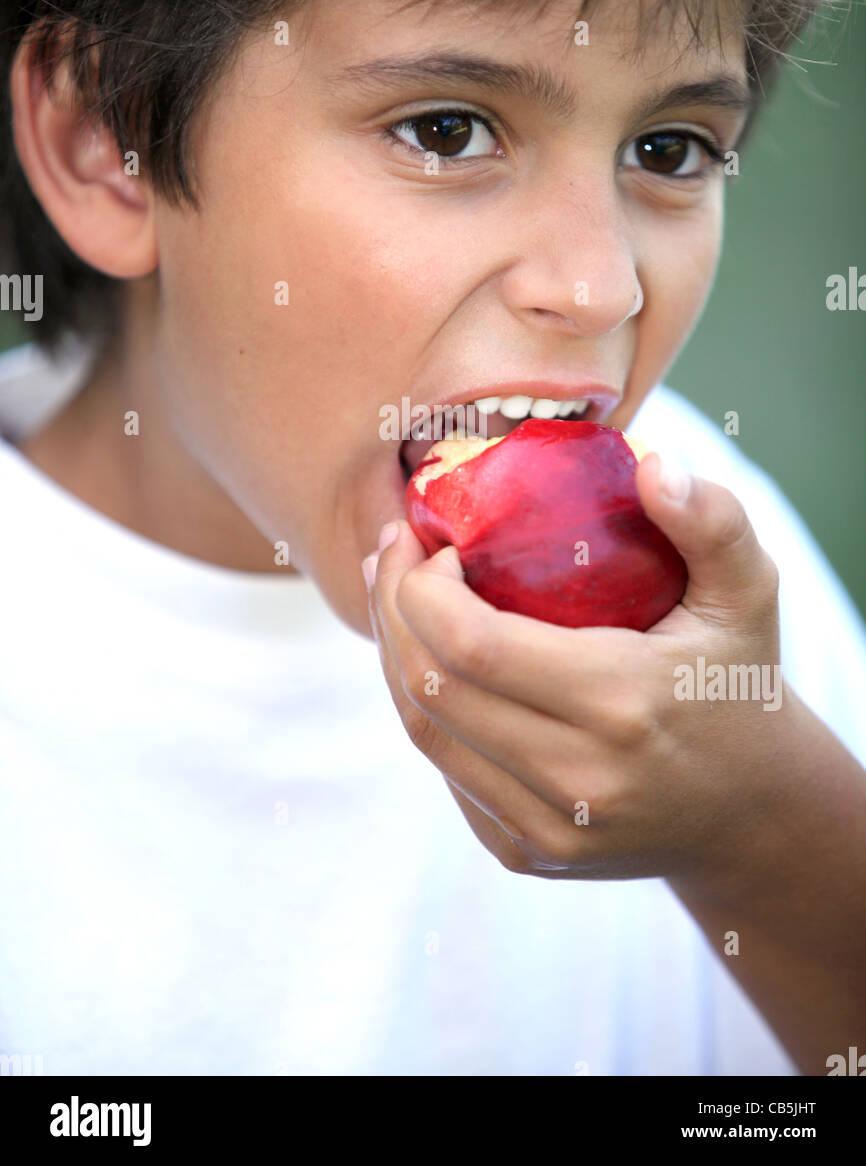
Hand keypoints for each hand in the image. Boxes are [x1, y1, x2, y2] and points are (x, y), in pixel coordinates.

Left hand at [363, 452, 802, 886]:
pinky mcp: (527, 855)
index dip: (421, 587)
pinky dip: (423, 707)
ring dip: (393, 655)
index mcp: (624, 705)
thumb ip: (713, 521)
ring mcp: (548, 829)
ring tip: (396, 594)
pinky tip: (425, 659)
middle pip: (431, 687)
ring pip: (426, 732)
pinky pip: (446, 771)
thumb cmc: (736, 684)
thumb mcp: (749, 593)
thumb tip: (652, 465)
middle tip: (396, 552)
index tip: (434, 539)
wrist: (752, 814)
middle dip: (392, 607)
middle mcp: (579, 780)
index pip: (470, 646)